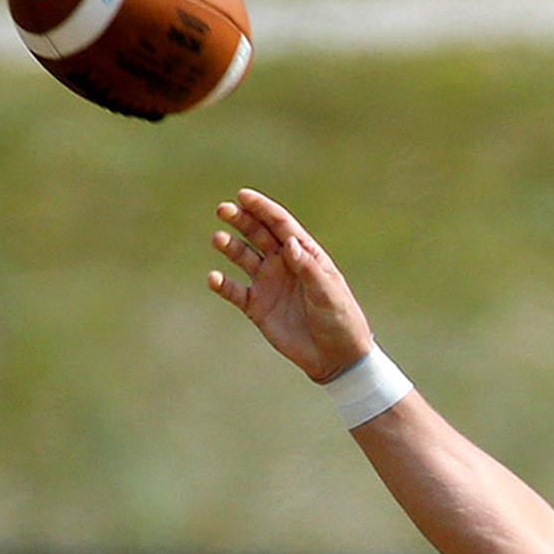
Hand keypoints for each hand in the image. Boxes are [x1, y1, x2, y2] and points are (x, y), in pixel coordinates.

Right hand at [205, 188, 378, 383]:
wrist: (336, 357)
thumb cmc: (340, 320)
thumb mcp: (329, 293)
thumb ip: (309, 269)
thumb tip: (290, 244)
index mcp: (305, 255)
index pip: (281, 225)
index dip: (263, 209)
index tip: (243, 196)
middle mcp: (284, 264)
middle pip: (258, 234)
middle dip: (241, 220)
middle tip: (223, 209)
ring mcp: (269, 284)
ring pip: (243, 257)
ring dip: (230, 246)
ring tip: (218, 239)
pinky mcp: (257, 306)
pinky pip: (234, 291)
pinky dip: (222, 284)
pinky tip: (213, 278)